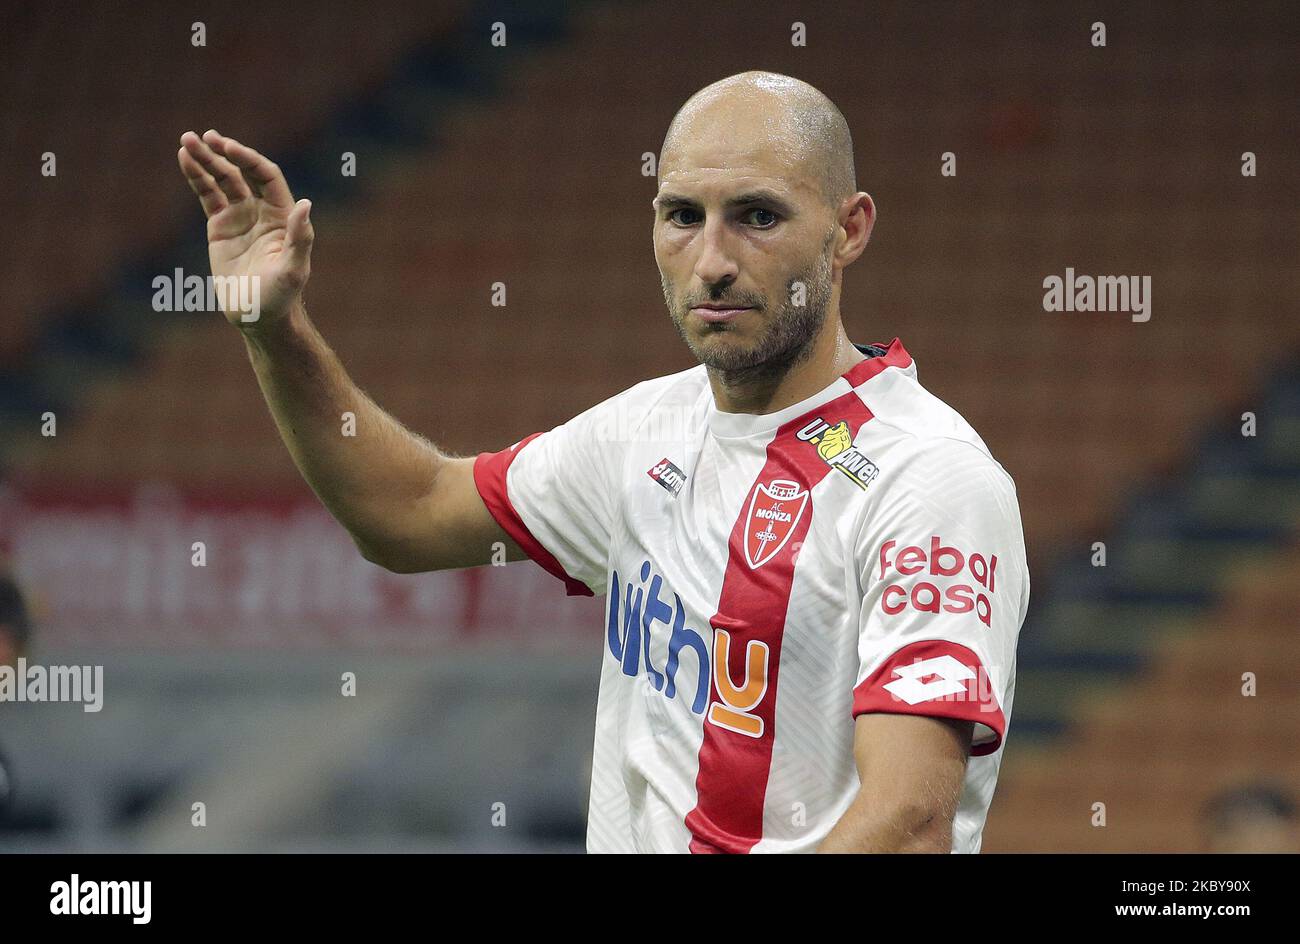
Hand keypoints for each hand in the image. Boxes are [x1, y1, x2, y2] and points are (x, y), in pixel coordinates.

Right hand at [177, 129, 312, 327]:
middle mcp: (262, 211)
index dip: (248, 159)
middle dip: (224, 153)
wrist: (258, 317)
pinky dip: (197, 177)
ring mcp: (240, 217)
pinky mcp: (220, 227)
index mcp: (281, 215)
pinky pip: (208, 195)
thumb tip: (305, 204)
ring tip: (186, 141)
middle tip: (204, 137)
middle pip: (242, 172)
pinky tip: (185, 158)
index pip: (265, 176)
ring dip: (206, 159)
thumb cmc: (280, 297)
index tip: (228, 148)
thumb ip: (299, 238)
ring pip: (222, 180)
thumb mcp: (293, 270)